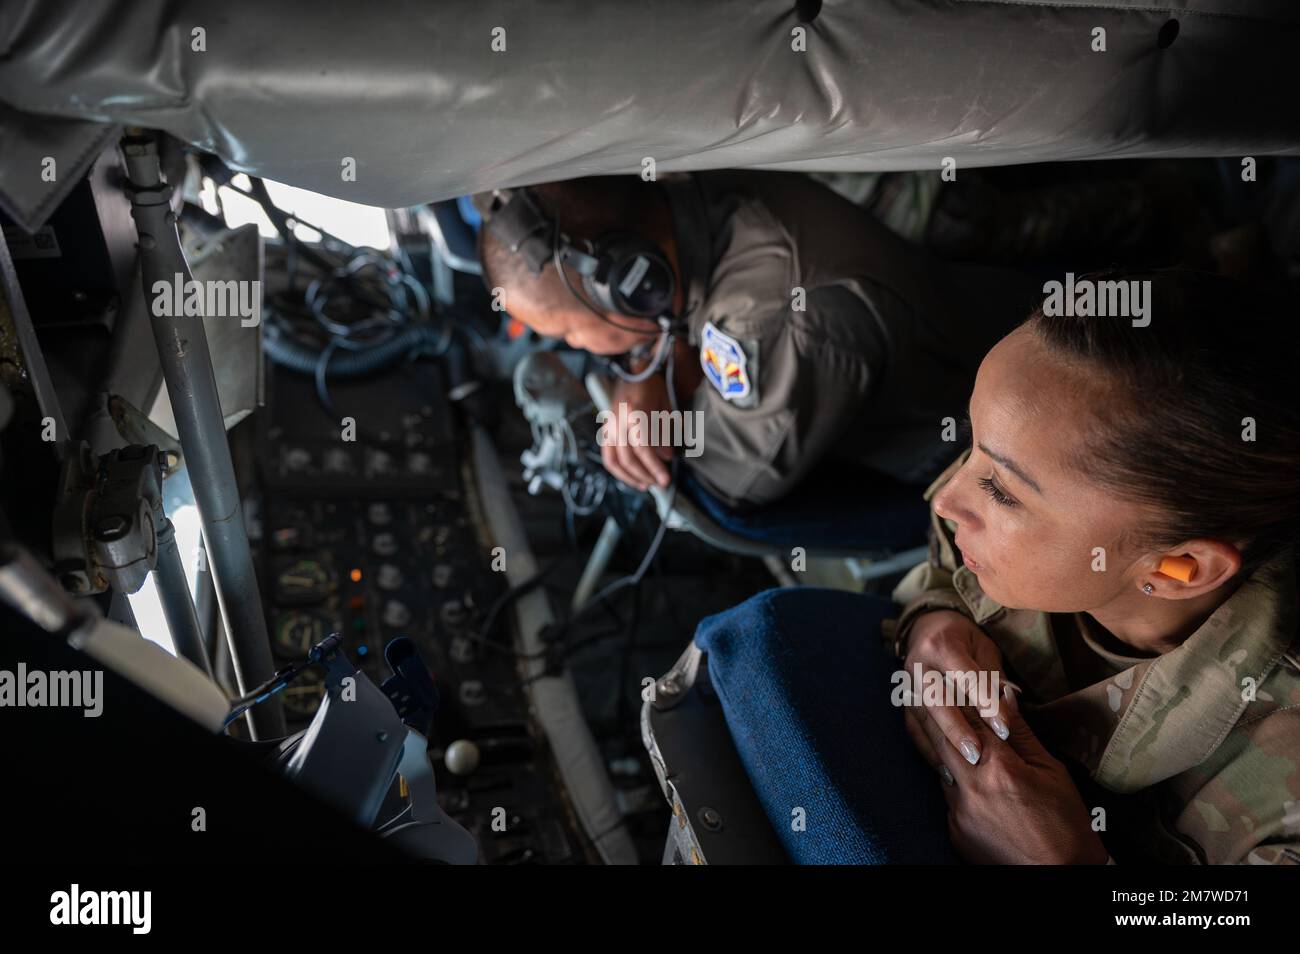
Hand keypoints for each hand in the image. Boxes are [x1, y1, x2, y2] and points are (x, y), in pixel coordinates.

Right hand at [599, 372, 673, 491]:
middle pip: (629, 457)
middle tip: (661, 482)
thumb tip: (666, 456)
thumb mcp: (664, 404)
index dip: (655, 465)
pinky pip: (608, 455)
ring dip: (631, 476)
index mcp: (634, 412)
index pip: (643, 447)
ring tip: (647, 484)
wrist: (632, 368)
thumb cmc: (652, 383)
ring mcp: (609, 426)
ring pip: (615, 460)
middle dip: (646, 474)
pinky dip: (619, 470)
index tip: (666, 475)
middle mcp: (618, 421)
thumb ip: (664, 431)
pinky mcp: (606, 429)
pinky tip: (632, 477)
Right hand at [901, 610, 1011, 769]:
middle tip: (979, 754)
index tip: (1005, 728)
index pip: (965, 677)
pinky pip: (915, 731)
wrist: (927, 629)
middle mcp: (918, 665)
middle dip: (957, 729)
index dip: (985, 703)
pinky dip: (931, 753)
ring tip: (963, 771)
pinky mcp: (904, 704)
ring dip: (943, 747)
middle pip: (937, 701)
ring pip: (923, 719)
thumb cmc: (964, 640)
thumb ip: (994, 676)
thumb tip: (1010, 702)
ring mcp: (907, 686)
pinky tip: (947, 772)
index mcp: (941, 645)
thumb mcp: (984, 648)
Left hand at [915, 682, 1109, 863]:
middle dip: (938, 713)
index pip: (971, 718)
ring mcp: (958, 811)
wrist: (1059, 876)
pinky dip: (953, 782)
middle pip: (943, 737)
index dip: (961, 695)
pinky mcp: (954, 831)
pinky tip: (961, 774)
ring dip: (943, 747)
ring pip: (941, 767)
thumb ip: (1021, 732)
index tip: (953, 676)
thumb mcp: (1051, 771)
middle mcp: (971, 787)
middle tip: (931, 690)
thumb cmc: (1065, 823)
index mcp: (998, 767)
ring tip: (943, 727)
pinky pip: (948, 797)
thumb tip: (1004, 695)